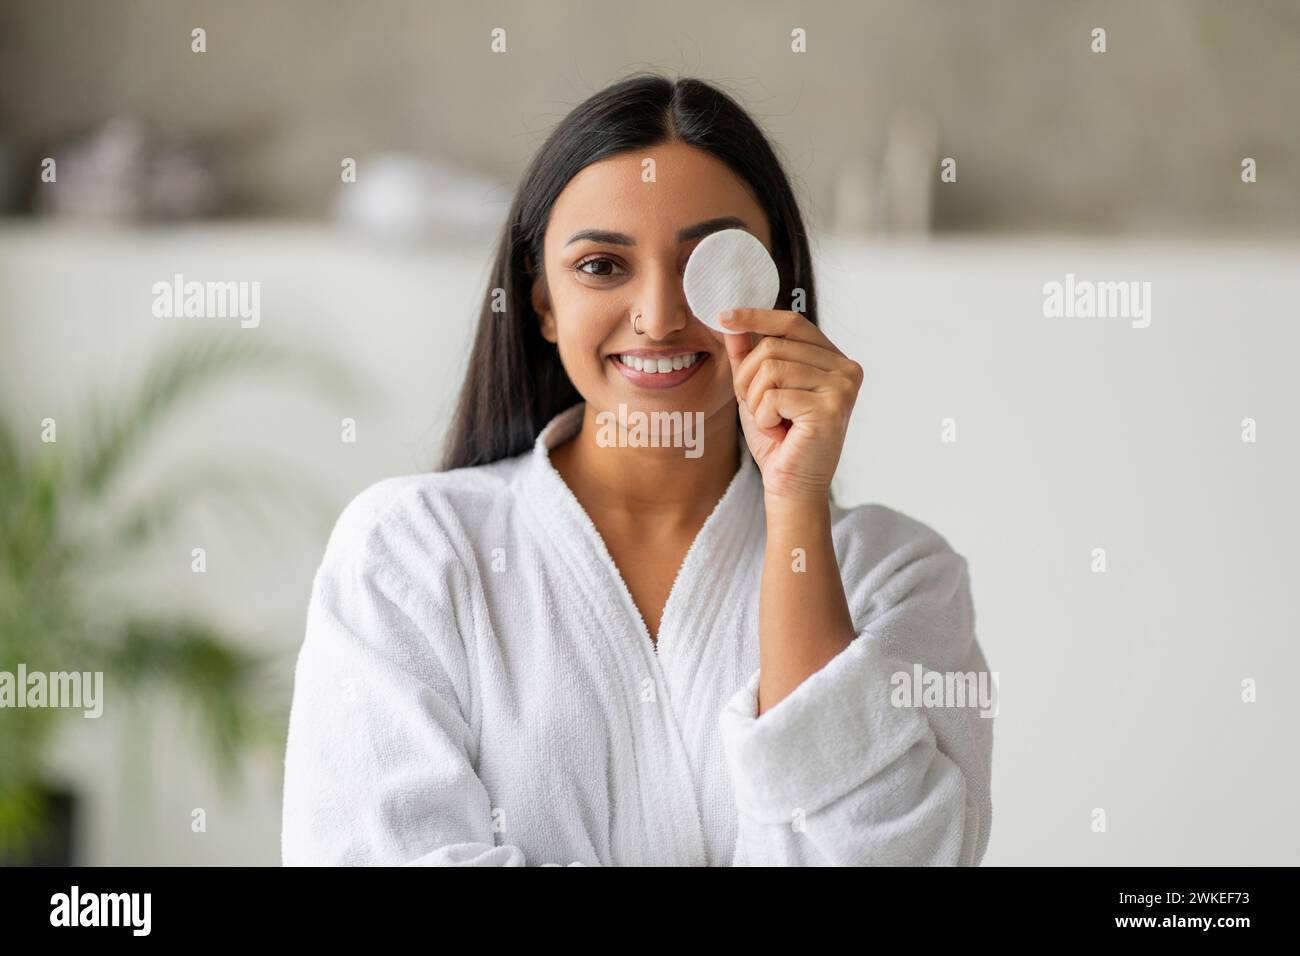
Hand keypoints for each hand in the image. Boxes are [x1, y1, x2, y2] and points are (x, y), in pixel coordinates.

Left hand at [720, 308, 863, 504]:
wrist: (791, 486)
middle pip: (774, 346)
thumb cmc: (778, 440)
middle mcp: (846, 368)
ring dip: (756, 401)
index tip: (723, 317)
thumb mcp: (757, 390)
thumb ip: (748, 355)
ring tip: (772, 422)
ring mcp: (842, 386)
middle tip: (760, 409)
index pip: (793, 323)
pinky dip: (764, 418)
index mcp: (834, 359)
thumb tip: (732, 322)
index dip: (756, 317)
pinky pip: (773, 395)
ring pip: (771, 368)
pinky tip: (781, 433)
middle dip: (749, 379)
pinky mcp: (831, 407)